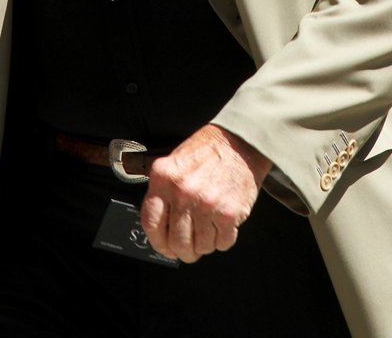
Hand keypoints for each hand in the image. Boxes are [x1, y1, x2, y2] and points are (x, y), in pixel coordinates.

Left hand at [140, 124, 270, 263]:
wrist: (240, 141)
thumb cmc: (207, 151)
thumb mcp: (175, 162)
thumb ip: (164, 191)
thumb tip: (160, 228)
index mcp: (164, 178)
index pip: (151, 223)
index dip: (158, 243)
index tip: (165, 248)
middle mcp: (183, 192)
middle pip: (177, 242)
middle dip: (184, 251)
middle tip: (190, 247)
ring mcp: (206, 204)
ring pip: (201, 247)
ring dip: (205, 244)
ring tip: (209, 228)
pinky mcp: (229, 213)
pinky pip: (222, 243)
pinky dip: (223, 239)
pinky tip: (223, 224)